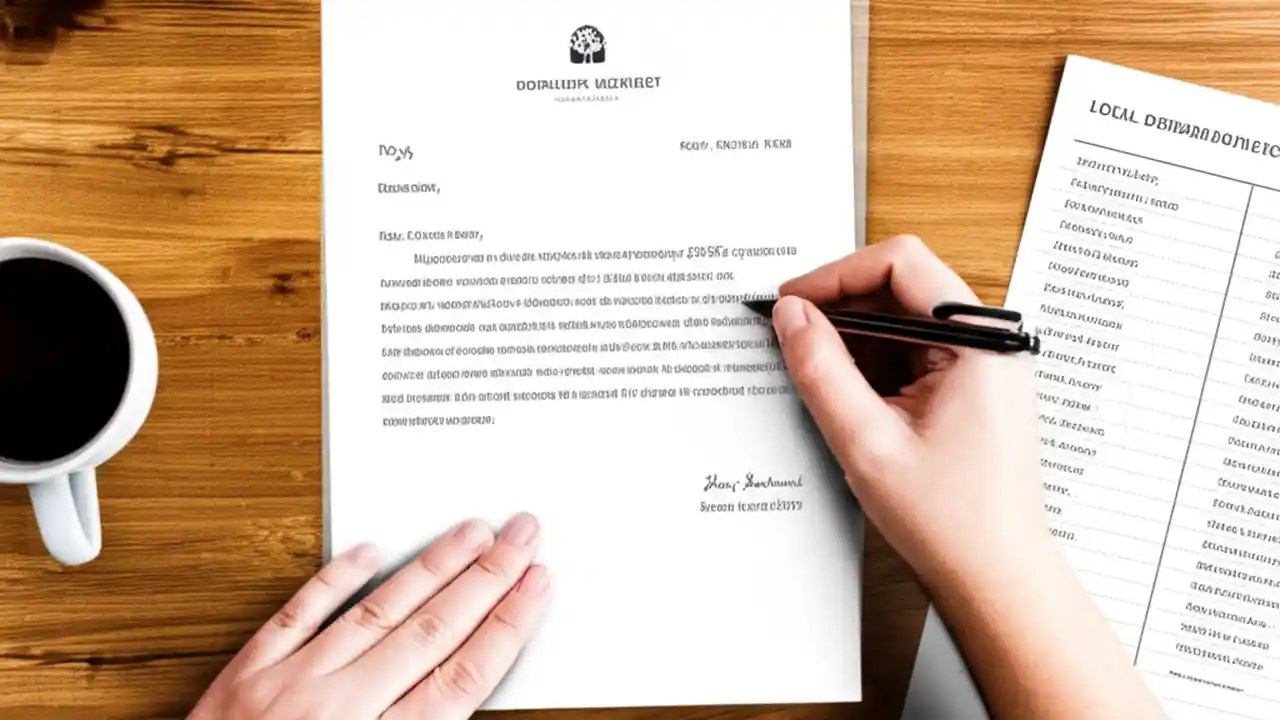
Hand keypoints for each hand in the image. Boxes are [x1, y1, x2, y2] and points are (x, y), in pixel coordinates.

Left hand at [191, 513, 548, 719]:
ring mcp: (290, 686)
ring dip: (432, 567)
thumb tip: (466, 694)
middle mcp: (338, 711)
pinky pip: (299, 613)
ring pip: (378, 610)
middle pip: (432, 631)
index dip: (507, 626)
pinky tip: (369, 552)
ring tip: (471, 532)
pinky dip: (336, 578)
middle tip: (522, 537)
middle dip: (487, 579)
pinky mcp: (246, 675)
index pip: (462, 676)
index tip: (536, 587)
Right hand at [772, 235, 1049, 589]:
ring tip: (818, 378)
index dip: (836, 274)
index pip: (900, 262)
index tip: (791, 301)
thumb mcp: (867, 442)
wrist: (996, 577)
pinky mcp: (972, 384)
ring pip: (903, 318)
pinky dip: (873, 362)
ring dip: (854, 338)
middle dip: (840, 307)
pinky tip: (847, 396)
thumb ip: (821, 370)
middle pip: (901, 285)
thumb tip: (789, 315)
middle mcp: (990, 342)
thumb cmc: (951, 521)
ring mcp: (984, 362)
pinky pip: (913, 349)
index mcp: (979, 342)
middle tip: (790, 337)